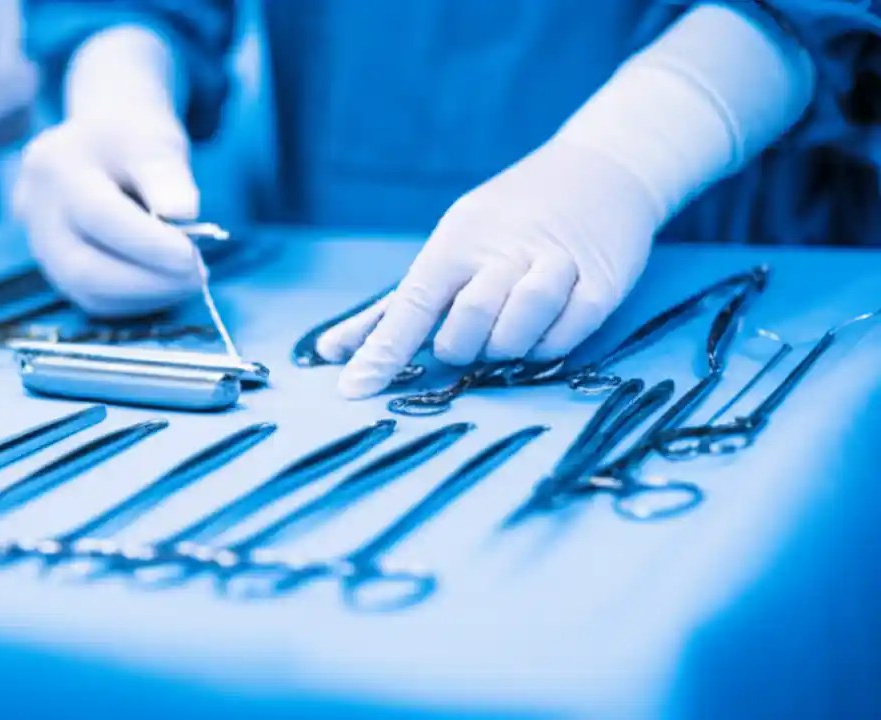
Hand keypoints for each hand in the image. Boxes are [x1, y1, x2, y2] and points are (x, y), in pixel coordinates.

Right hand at [13, 27, 199, 317]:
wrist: (98, 144)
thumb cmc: (130, 139)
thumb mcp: (153, 140)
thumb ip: (166, 174)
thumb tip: (183, 212)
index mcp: (55, 165)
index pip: (98, 215)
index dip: (148, 244)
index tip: (192, 257)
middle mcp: (34, 209)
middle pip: (83, 267)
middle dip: (148, 282)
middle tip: (198, 275)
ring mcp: (38, 244)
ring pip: (86, 293)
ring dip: (146, 296)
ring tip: (187, 279)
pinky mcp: (53, 269)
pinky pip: (92, 300)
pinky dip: (135, 301)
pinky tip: (164, 285)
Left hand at [317, 139, 657, 398]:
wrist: (603, 165)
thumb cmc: (511, 217)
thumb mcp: (451, 246)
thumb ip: (397, 308)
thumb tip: (332, 350)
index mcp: (457, 241)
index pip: (411, 304)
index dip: (383, 352)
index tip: (355, 389)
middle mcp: (504, 248)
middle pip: (467, 325)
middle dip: (462, 347)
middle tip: (472, 335)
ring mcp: (556, 264)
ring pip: (519, 332)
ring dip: (509, 347)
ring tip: (510, 330)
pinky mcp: (603, 282)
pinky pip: (568, 338)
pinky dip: (551, 346)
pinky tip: (547, 329)